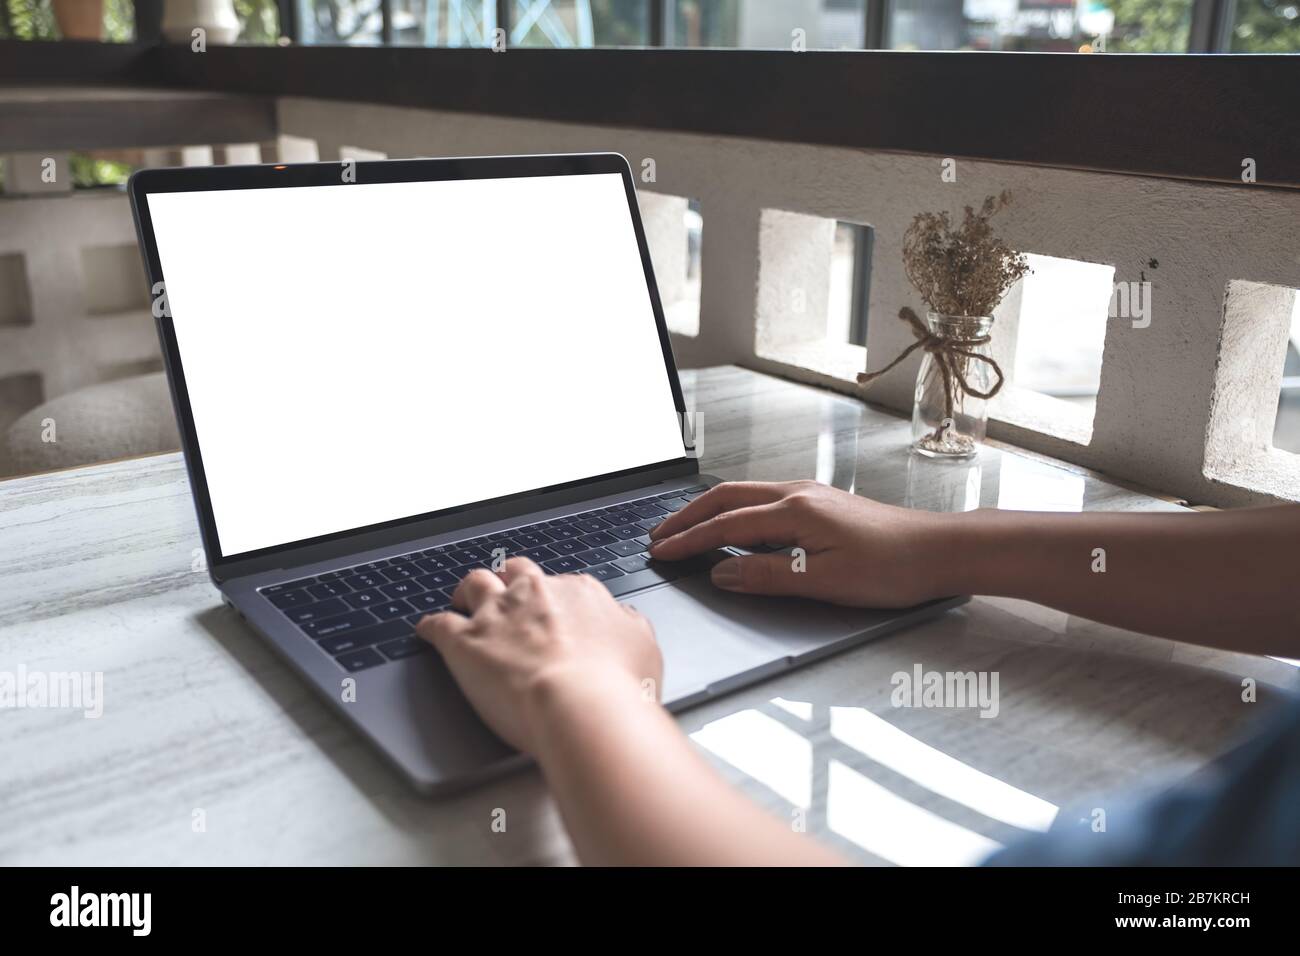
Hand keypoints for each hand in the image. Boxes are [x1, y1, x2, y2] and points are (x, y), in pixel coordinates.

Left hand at [415, 558, 661, 754]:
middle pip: (515, 573)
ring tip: (463, 602)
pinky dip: (429, 626)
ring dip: (468, 593)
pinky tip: (426, 631)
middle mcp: (537, 594)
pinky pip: (437, 624)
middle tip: (508, 598)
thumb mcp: (643, 648)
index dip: (554, 600)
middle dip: (510, 582)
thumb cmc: (617, 687)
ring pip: (474, 584)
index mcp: (579, 593)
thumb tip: (623, 618)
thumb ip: (628, 626)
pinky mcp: (464, 642)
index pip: (562, 585)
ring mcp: (498, 614)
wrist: (581, 708)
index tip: (552, 615)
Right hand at [648, 480, 951, 607]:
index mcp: (795, 511)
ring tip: (683, 529)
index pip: (725, 525)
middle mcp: (798, 494)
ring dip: (708, 511)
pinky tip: (732, 527)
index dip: (688, 540)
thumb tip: (722, 574)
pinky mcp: (820, 503)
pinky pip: (762, 500)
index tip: (660, 552)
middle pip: (726, 498)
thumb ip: (767, 576)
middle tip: (657, 535)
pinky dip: (733, 511)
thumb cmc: (892, 568)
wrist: (939, 550)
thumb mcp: (824, 582)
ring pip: (743, 495)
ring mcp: (810, 494)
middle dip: (687, 516)